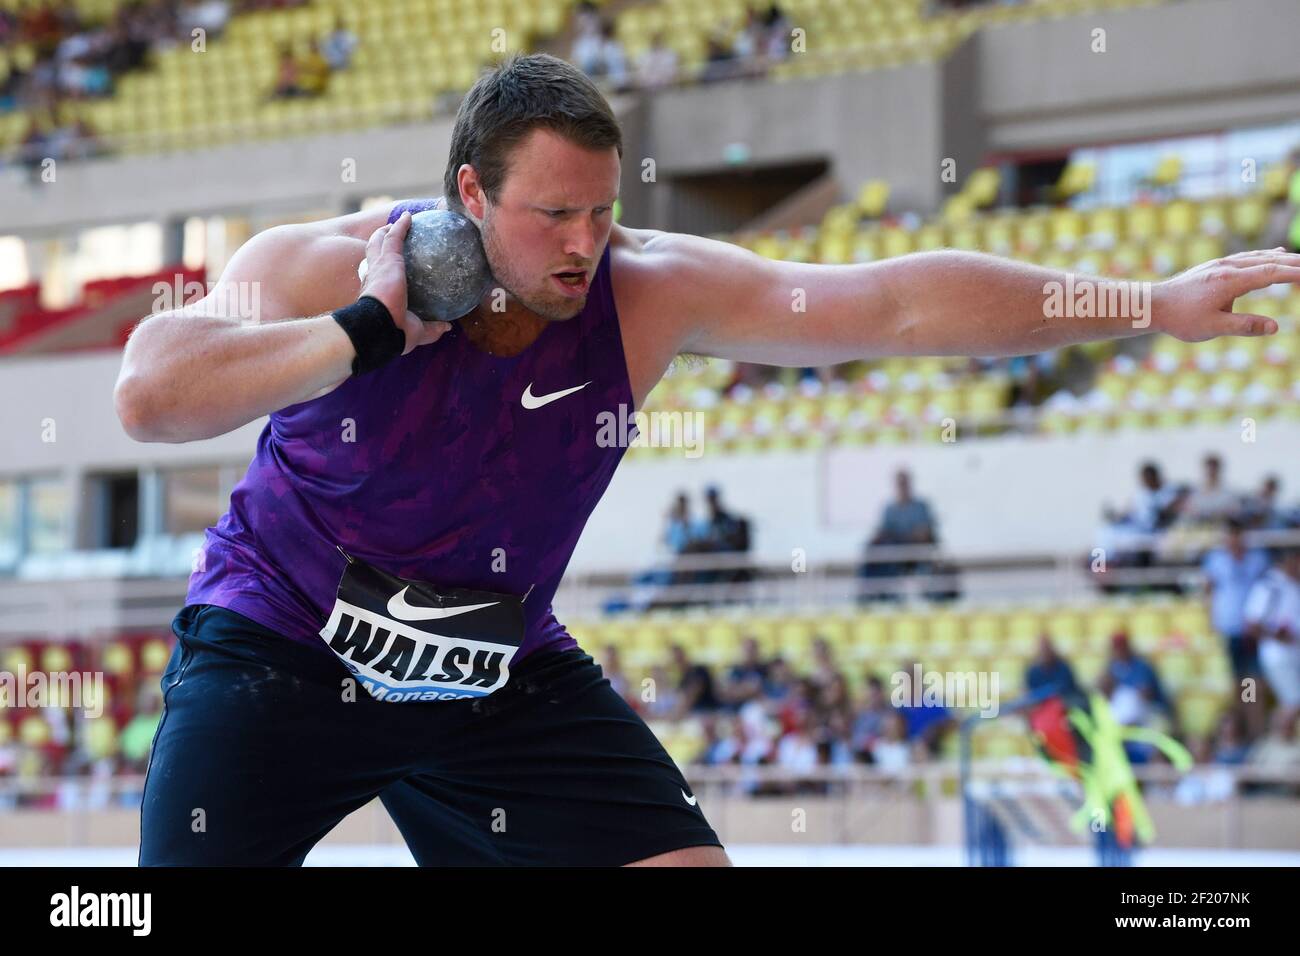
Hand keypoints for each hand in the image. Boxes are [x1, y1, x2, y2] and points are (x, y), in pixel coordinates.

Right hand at [360, 212, 451, 354]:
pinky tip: (410, 216)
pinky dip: (400, 225)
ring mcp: (378, 266)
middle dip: (380, 243)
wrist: (380, 327)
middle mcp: (374, 276)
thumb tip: (448, 326)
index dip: (381, 269)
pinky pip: (394, 236)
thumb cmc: (395, 332)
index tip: (389, 267)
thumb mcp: (417, 331)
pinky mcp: (387, 259)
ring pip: (379, 241)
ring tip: (399, 223)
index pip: (377, 276)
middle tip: (390, 237)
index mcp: (377, 293)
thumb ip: (431, 327)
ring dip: (387, 231)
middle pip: (374, 253)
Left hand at [1153, 248, 1299, 341]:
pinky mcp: (1215, 266)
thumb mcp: (1212, 328)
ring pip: (1259, 256)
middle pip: (1270, 260)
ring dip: (1283, 257)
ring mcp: (1221, 264)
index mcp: (1230, 281)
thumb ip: (1244, 326)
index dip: (1295, 273)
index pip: (1272, 273)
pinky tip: (1274, 255)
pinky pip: (1248, 257)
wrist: (1152, 304)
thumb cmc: (1181, 319)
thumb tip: (1275, 327)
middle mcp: (1228, 267)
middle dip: (1295, 263)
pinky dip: (1266, 256)